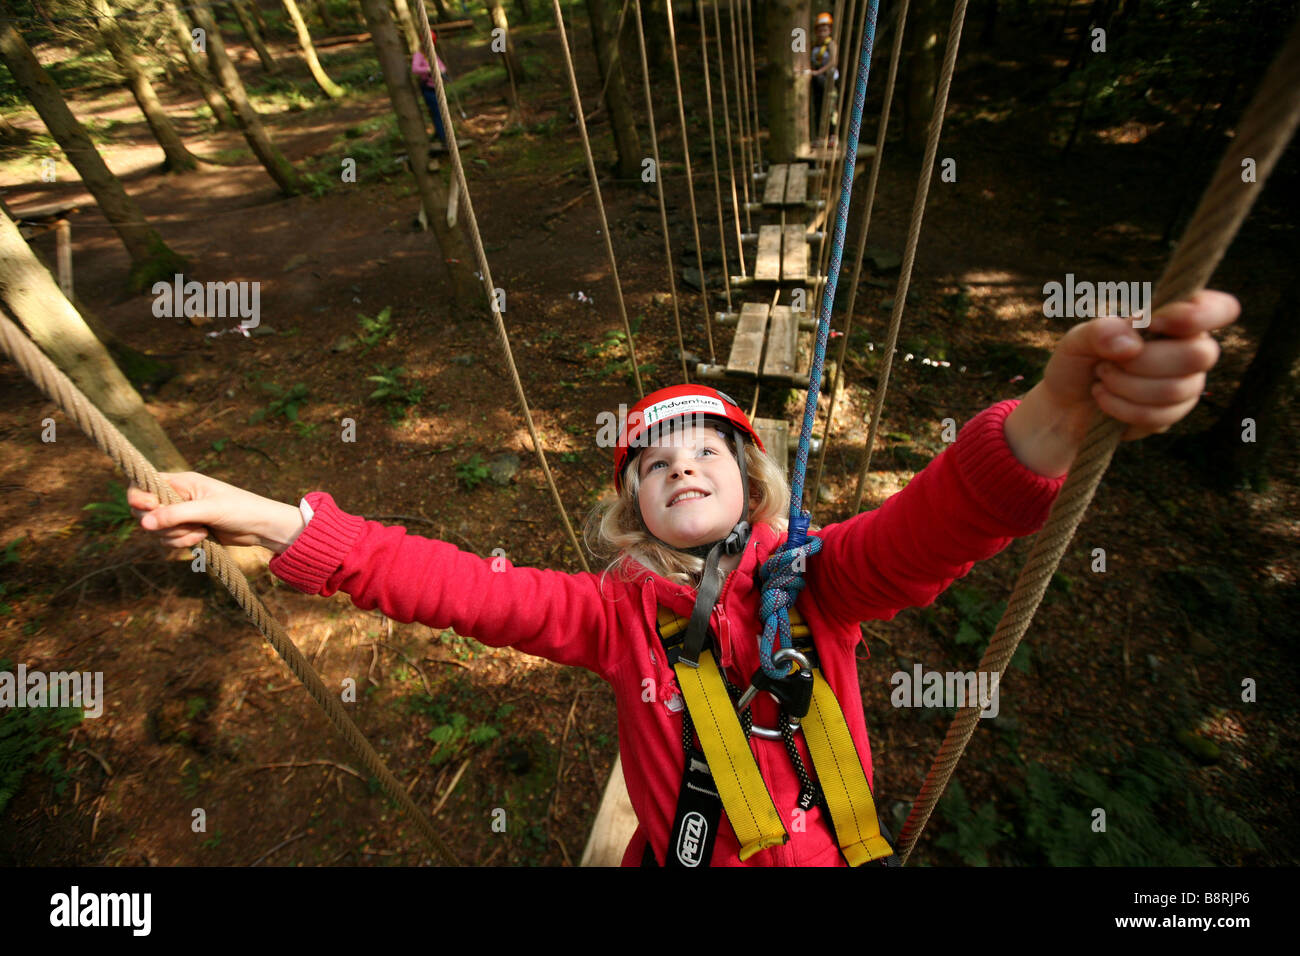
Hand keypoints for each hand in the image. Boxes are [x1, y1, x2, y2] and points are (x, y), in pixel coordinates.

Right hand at [128, 472, 303, 553]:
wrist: (260, 527)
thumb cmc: (239, 509)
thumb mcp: (207, 510)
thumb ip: (175, 515)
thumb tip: (143, 523)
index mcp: (181, 482)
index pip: (142, 485)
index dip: (139, 498)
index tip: (150, 508)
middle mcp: (177, 496)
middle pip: (144, 512)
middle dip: (161, 523)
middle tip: (185, 524)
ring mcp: (180, 514)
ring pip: (156, 530)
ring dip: (176, 536)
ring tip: (201, 530)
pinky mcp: (186, 530)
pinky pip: (168, 540)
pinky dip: (181, 543)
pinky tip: (203, 537)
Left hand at [1039, 290, 1238, 441]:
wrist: (1066, 405)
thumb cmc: (1078, 362)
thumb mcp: (1077, 340)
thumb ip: (1100, 332)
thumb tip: (1132, 344)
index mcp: (1173, 319)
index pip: (1219, 309)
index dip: (1198, 315)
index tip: (1154, 323)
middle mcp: (1189, 349)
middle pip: (1200, 355)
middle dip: (1144, 362)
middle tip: (1108, 362)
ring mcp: (1186, 383)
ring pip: (1176, 389)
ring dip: (1125, 386)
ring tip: (1102, 378)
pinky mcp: (1172, 414)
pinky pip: (1160, 415)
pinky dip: (1122, 408)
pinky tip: (1104, 399)